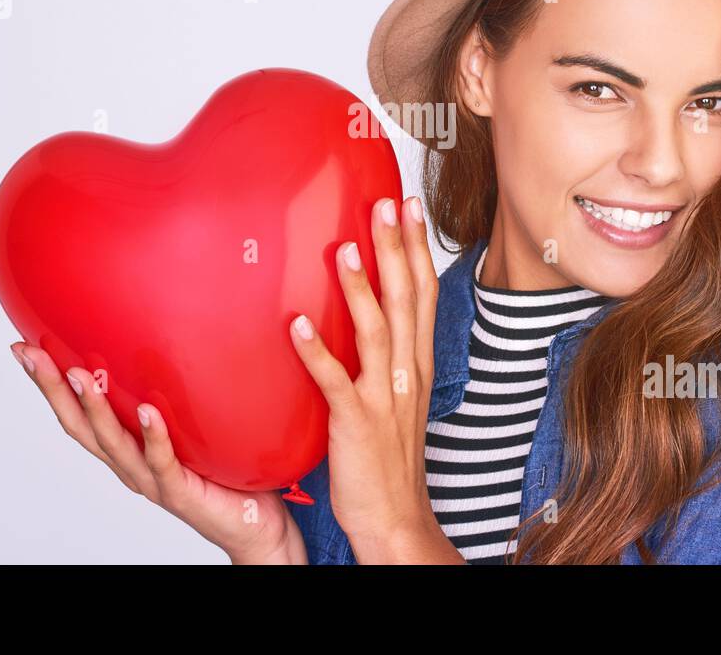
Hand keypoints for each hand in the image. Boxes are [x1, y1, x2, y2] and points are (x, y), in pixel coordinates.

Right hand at [10, 341, 306, 564]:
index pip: (77, 412)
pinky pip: (162, 461)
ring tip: (78, 375)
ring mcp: (151, 479)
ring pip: (112, 443)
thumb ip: (179, 391)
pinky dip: (153, 435)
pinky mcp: (179, 491)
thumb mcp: (194, 424)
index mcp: (127, 448)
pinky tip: (147, 410)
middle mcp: (130, 465)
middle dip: (52, 390)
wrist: (255, 525)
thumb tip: (178, 333)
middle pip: (79, 426)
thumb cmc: (225, 473)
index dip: (48, 384)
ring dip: (93, 408)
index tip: (23, 348)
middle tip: (31, 354)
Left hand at [288, 195, 463, 563]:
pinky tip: (297, 325)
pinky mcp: (355, 422)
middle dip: (397, 248)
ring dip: (359, 288)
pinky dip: (316, 352)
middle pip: (406, 299)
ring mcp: (383, 396)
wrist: (396, 517)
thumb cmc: (390, 456)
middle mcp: (407, 371)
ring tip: (344, 247)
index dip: (418, 247)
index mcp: (418, 362)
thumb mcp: (398, 394)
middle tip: (386, 203)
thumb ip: (386, 350)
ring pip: (376, 330)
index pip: (424, 292)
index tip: (410, 205)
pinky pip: (334, 381)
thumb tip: (367, 307)